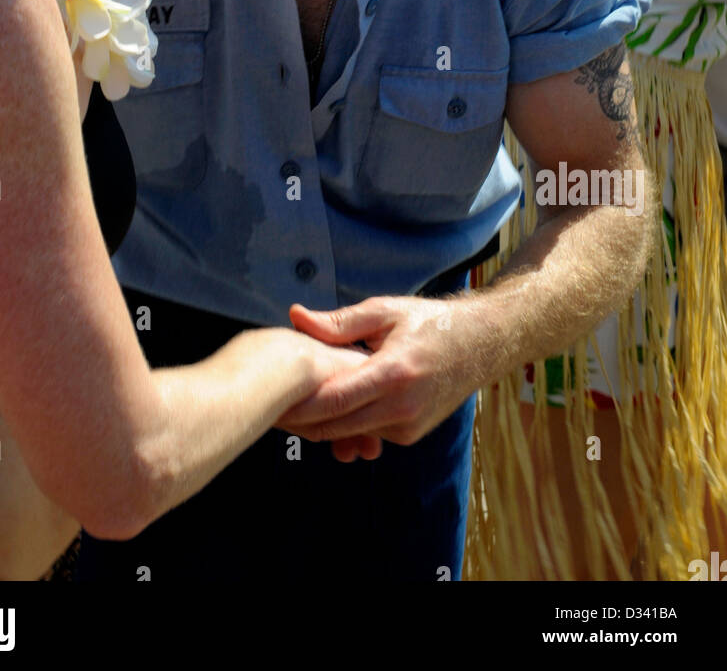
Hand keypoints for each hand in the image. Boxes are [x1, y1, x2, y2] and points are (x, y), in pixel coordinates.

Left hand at [278, 295, 475, 445]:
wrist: (480, 345)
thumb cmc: (430, 323)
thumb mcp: (384, 312)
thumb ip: (339, 323)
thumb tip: (296, 317)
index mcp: (394, 374)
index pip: (334, 400)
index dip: (297, 404)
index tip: (269, 396)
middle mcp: (402, 408)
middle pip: (335, 426)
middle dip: (299, 421)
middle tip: (268, 406)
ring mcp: (407, 427)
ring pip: (348, 433)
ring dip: (320, 423)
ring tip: (290, 405)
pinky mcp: (409, 435)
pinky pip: (366, 432)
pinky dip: (345, 423)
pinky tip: (326, 406)